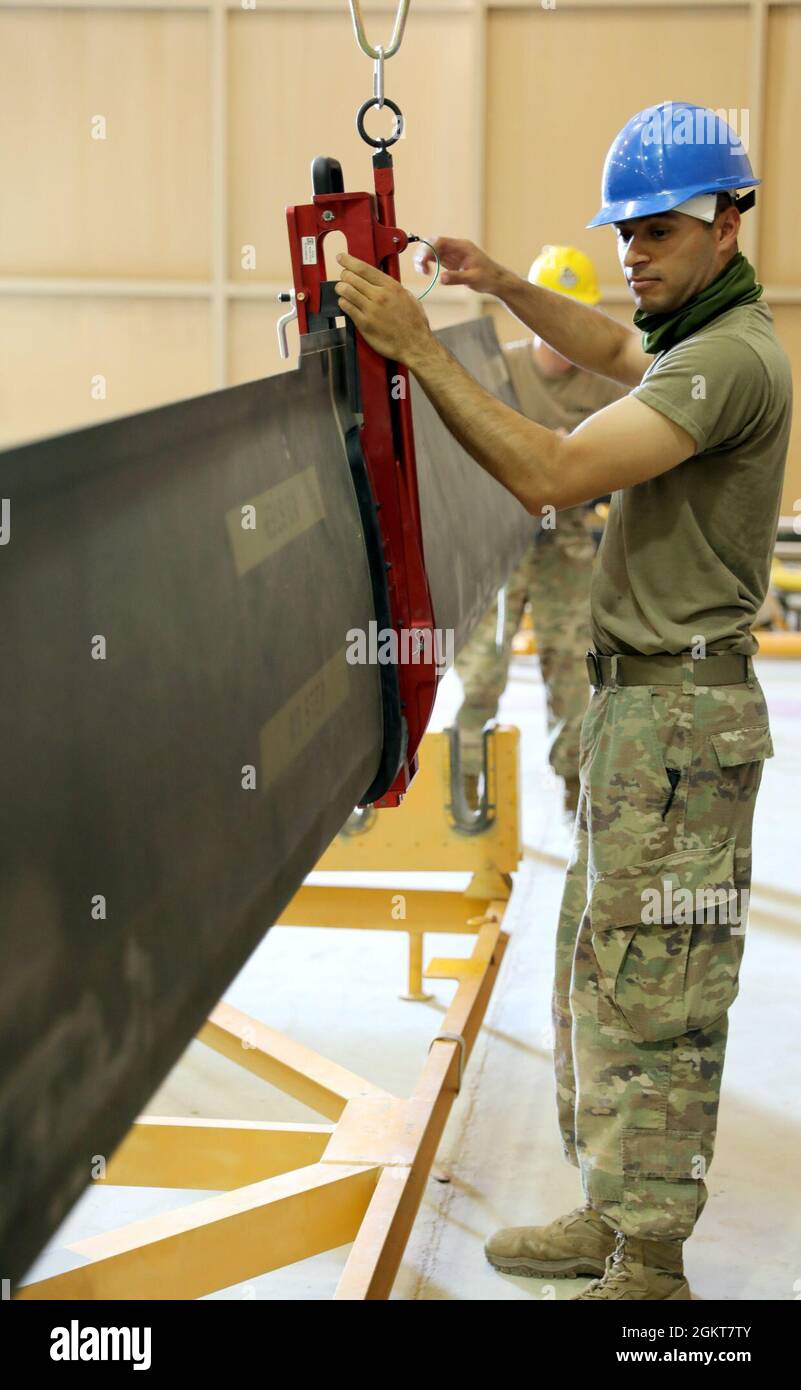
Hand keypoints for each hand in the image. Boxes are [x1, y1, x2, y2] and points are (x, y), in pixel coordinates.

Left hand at [334, 252, 433, 368]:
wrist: (415, 345)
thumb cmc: (414, 324)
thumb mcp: (408, 297)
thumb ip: (392, 288)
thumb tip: (381, 281)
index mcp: (390, 286)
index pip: (363, 268)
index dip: (348, 261)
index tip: (341, 257)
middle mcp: (379, 295)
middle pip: (351, 277)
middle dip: (344, 276)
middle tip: (344, 278)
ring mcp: (370, 310)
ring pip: (346, 291)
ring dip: (341, 288)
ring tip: (342, 290)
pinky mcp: (364, 323)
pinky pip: (346, 307)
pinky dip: (343, 303)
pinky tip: (345, 303)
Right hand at [414, 236, 502, 295]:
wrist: (495, 280)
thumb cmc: (488, 277)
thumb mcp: (474, 278)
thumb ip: (457, 278)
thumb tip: (441, 279)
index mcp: (462, 246)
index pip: (440, 242)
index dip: (429, 249)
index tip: (423, 262)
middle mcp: (455, 247)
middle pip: (432, 243)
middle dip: (423, 253)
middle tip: (421, 269)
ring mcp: (451, 254)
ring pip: (431, 250)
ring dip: (423, 259)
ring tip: (423, 272)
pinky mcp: (449, 261)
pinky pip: (434, 258)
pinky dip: (427, 263)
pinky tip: (426, 272)